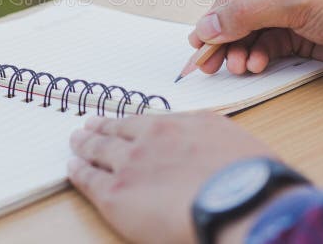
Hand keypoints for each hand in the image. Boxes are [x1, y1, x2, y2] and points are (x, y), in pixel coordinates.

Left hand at [67, 111, 277, 243]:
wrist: (241, 202)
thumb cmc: (249, 179)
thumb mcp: (230, 142)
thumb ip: (206, 138)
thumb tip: (203, 145)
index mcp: (178, 125)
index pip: (143, 121)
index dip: (126, 121)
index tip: (118, 120)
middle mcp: (150, 138)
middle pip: (116, 130)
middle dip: (100, 128)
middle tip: (87, 125)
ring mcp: (130, 163)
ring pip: (98, 149)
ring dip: (84, 144)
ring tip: (76, 141)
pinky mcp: (116, 192)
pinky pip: (88, 178)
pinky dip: (78, 170)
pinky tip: (73, 168)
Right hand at [188, 0, 322, 78]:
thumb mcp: (296, 4)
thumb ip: (246, 14)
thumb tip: (205, 28)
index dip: (218, 11)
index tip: (202, 37)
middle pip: (242, 7)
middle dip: (226, 35)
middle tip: (207, 61)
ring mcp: (296, 5)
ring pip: (253, 28)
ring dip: (241, 49)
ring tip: (236, 67)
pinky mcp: (304, 31)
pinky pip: (269, 43)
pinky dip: (258, 55)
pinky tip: (255, 65)